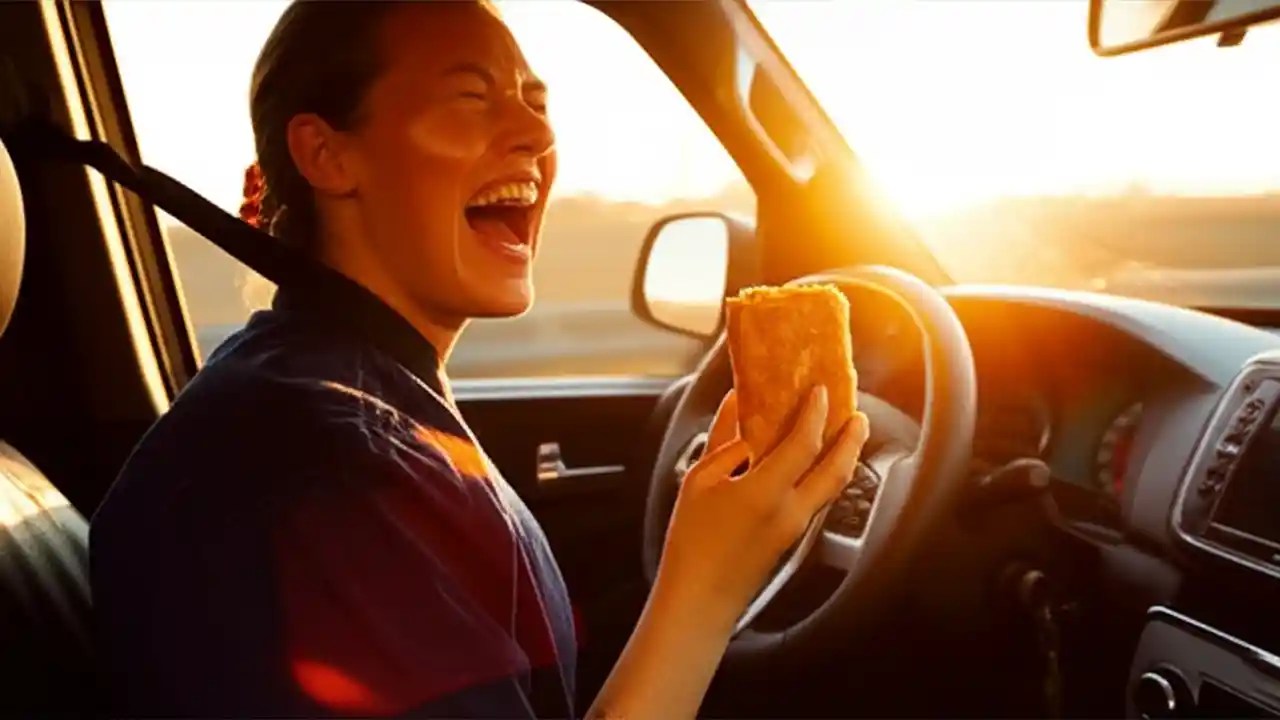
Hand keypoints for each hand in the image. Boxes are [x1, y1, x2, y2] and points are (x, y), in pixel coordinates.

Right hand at [654, 386, 869, 629]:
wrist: (701, 598)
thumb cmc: (692, 542)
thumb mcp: (699, 481)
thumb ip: (723, 439)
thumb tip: (736, 404)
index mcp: (766, 492)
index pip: (805, 443)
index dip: (816, 413)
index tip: (821, 390)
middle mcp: (792, 510)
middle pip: (838, 467)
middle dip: (852, 438)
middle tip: (858, 414)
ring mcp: (798, 527)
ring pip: (834, 485)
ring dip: (844, 457)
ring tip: (844, 435)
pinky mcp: (794, 538)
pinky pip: (819, 498)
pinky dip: (825, 475)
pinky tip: (813, 464)